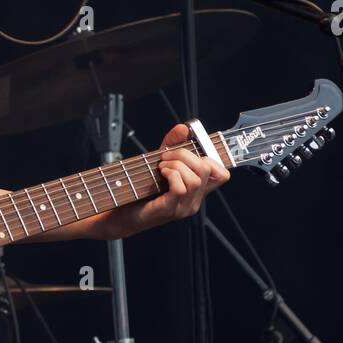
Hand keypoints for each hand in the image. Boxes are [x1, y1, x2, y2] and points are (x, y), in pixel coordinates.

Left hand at [91, 124, 229, 240]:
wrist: (120, 215)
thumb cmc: (140, 191)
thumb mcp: (160, 163)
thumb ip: (173, 145)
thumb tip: (184, 128)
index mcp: (196, 191)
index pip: (222, 175)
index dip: (211, 158)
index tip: (190, 151)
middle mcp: (194, 201)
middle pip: (207, 170)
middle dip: (185, 155)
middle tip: (166, 157)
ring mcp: (183, 208)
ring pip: (195, 179)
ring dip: (176, 165)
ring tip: (161, 166)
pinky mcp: (169, 210)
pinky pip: (181, 188)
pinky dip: (171, 174)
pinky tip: (160, 173)